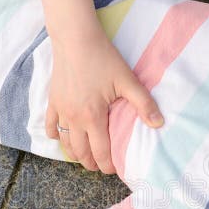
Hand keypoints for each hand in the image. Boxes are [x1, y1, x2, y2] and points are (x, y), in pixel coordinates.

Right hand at [46, 31, 162, 172]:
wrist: (75, 39)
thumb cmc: (103, 58)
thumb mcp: (127, 80)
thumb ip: (143, 103)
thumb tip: (158, 123)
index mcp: (93, 116)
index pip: (100, 152)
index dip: (107, 165)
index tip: (113, 170)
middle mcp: (74, 118)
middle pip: (81, 152)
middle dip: (91, 163)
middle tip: (101, 167)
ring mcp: (61, 110)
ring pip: (65, 143)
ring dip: (75, 153)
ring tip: (85, 157)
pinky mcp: (52, 101)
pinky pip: (50, 126)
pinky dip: (56, 135)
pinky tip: (62, 137)